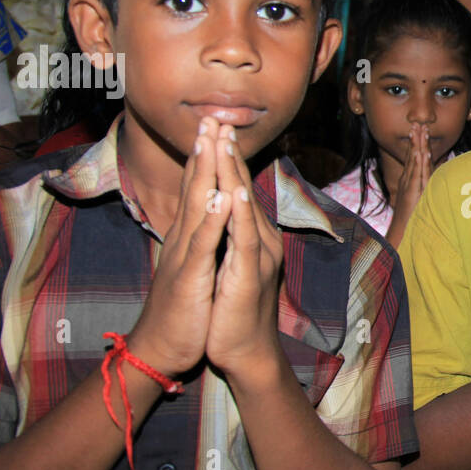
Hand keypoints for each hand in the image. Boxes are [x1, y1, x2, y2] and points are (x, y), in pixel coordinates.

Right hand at [127, 118, 232, 375]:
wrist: (160, 349)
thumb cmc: (181, 311)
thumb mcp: (191, 269)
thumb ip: (197, 241)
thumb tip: (207, 217)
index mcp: (186, 237)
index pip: (197, 190)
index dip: (205, 158)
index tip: (215, 127)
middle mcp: (181, 239)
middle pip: (194, 187)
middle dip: (204, 151)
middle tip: (212, 116)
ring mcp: (183, 256)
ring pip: (196, 207)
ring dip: (205, 172)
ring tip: (213, 140)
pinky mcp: (188, 278)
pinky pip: (203, 245)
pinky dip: (213, 220)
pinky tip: (223, 198)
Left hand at [204, 122, 285, 379]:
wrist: (246, 352)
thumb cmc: (231, 314)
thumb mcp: (226, 268)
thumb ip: (227, 239)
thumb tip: (222, 214)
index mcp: (247, 236)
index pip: (234, 189)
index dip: (224, 158)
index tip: (214, 126)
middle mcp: (256, 240)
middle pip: (240, 188)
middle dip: (228, 152)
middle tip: (220, 117)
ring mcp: (255, 256)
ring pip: (243, 206)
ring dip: (233, 173)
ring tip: (225, 142)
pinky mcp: (248, 275)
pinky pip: (243, 239)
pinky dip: (240, 214)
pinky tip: (237, 192)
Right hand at [385, 123, 431, 246]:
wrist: (401, 233)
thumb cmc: (411, 218)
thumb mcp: (418, 201)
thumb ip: (423, 191)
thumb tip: (430, 185)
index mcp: (409, 181)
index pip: (414, 159)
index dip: (417, 144)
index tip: (420, 130)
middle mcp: (408, 180)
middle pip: (413, 156)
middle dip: (416, 139)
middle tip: (418, 124)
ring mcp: (409, 185)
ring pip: (414, 162)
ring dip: (418, 146)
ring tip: (420, 131)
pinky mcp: (412, 192)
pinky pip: (416, 175)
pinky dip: (419, 163)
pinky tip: (422, 153)